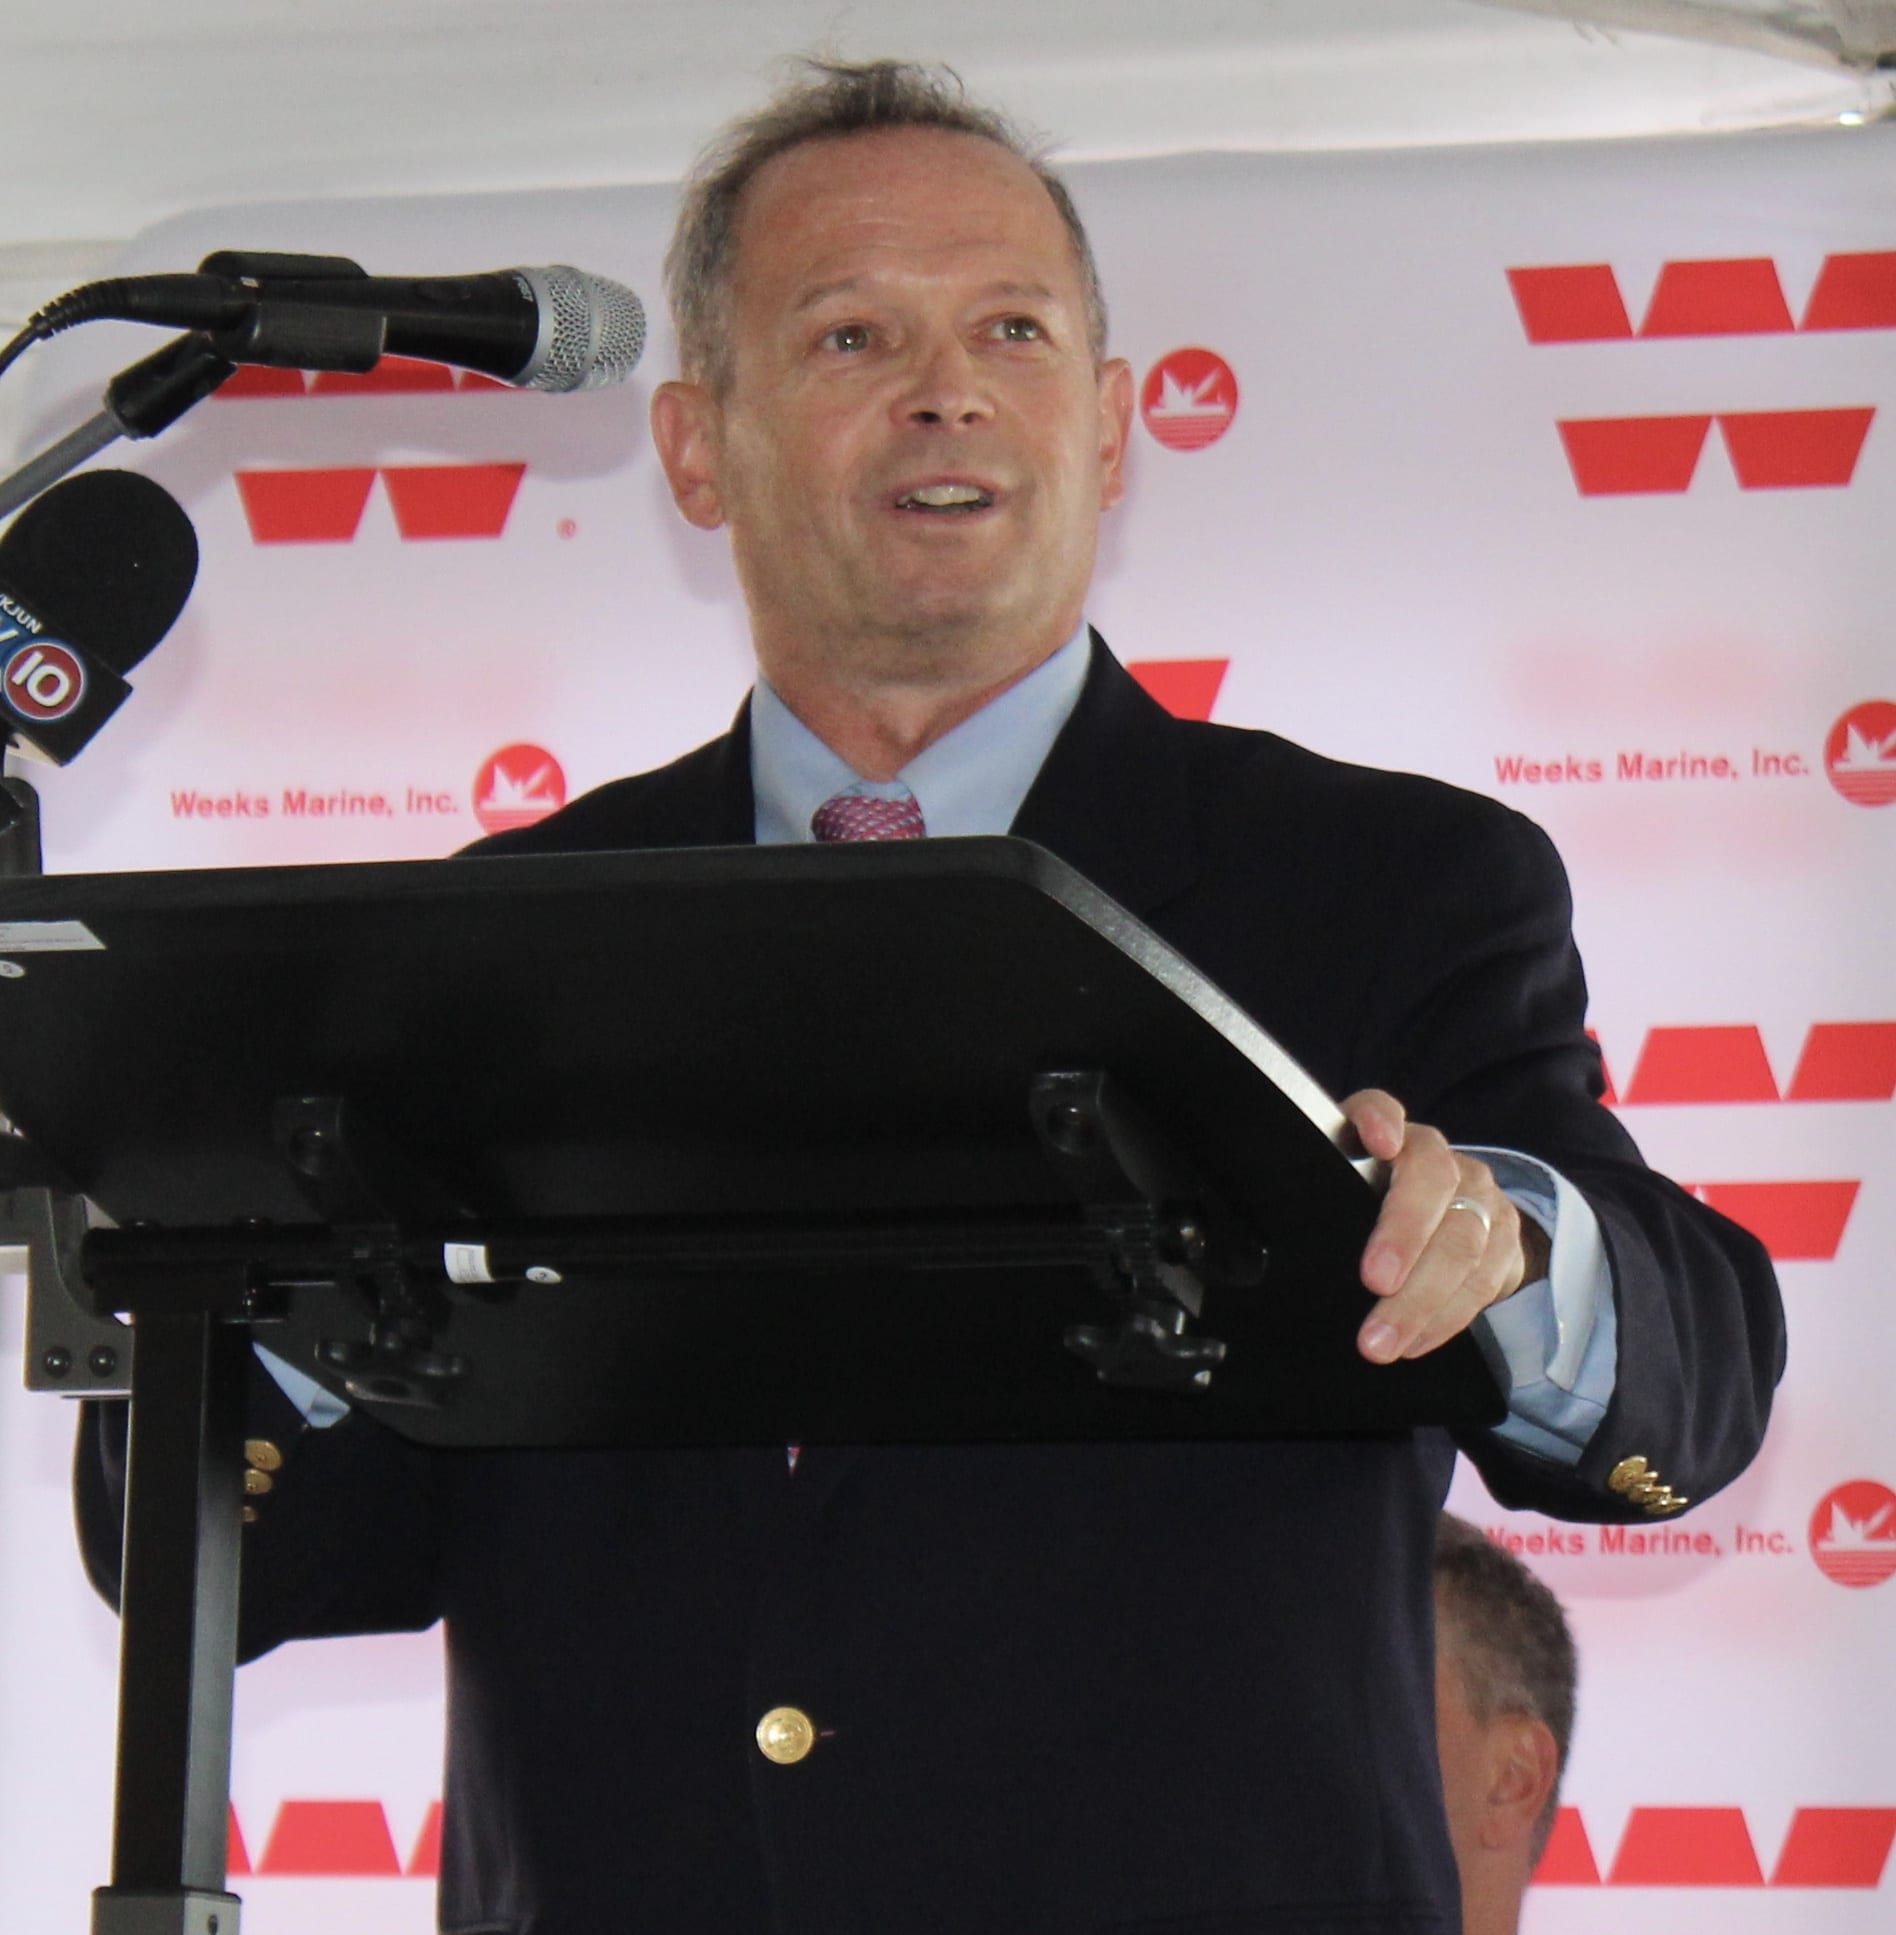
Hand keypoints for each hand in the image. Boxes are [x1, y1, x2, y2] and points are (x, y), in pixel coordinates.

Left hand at [1343, 1090, 1550, 1363]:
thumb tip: (1262, 1244)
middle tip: (1375, 1282)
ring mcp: (1477, 1195)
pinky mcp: (1504, 1238)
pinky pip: (1481, 1281)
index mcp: (1386, 1135)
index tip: (1377, 1141)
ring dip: (1421, 1299)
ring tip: (1381, 1343)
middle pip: (1431, 1182)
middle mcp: (1437, 1156)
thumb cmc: (1373, 1205)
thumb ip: (1317, 1198)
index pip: (1379, 1108)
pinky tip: (1414, 1342)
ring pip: (1461, 1241)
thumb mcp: (1342, 1192)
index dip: (1379, 1119)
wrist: (1458, 1214)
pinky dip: (1444, 1318)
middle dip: (1404, 1235)